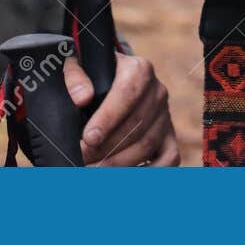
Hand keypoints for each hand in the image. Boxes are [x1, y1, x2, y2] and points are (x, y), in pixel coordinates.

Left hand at [63, 52, 178, 165]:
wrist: (113, 80)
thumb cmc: (93, 75)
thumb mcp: (79, 65)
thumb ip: (75, 76)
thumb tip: (82, 98)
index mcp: (139, 70)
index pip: (127, 93)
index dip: (108, 118)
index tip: (88, 138)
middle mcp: (157, 92)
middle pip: (136, 126)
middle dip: (107, 148)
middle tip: (82, 161)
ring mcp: (165, 116)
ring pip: (147, 145)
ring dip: (119, 164)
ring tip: (93, 172)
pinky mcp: (169, 137)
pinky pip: (169, 159)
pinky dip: (149, 173)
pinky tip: (122, 179)